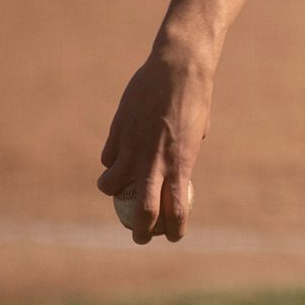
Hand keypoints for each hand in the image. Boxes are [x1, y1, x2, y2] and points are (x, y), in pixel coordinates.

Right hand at [97, 41, 213, 243]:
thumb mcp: (197, 131)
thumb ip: (184, 153)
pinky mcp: (118, 131)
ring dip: (113, 192)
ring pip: (111, 185)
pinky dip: (111, 162)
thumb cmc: (195, 98)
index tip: (172, 236)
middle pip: (143, 210)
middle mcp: (155, 159)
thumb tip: (176, 169)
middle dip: (139, 230)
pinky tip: (117, 157)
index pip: (176, 208)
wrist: (179, 67)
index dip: (173, 228)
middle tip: (140, 237)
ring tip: (117, 189)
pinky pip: (108, 157)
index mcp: (182, 162)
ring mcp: (133, 146)